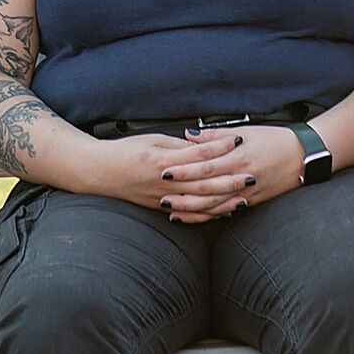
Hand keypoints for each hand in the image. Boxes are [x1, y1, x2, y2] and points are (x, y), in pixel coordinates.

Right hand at [83, 131, 251, 221]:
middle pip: (204, 182)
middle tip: (252, 175)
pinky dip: (207, 213)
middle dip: (231, 179)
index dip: (220, 147)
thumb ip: (179, 145)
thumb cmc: (126, 152)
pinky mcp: (161, 208)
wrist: (101, 171)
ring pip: (199, 202)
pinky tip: (222, 211)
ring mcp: (164, 198)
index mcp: (164, 159)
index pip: (199, 154)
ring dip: (224, 200)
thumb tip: (203, 146)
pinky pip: (189, 213)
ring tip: (243, 196)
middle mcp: (165, 181)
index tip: (237, 140)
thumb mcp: (153, 140)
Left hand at [161, 125, 306, 220]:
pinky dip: (208, 216)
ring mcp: (247, 193)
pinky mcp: (251, 202)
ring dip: (191, 209)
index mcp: (238, 157)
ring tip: (171, 210)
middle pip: (206, 189)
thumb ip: (215, 136)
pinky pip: (226, 211)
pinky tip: (194, 217)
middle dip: (182, 193)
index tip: (165, 171)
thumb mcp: (245, 131)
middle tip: (160, 194)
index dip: (184, 169)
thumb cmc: (275, 140)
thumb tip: (190, 136)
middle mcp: (241, 178)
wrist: (304, 155)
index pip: (205, 166)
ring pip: (214, 205)